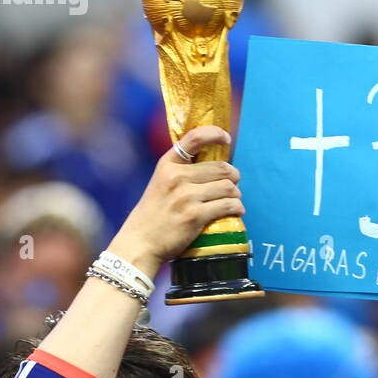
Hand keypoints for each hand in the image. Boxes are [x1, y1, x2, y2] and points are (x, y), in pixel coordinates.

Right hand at [108, 125, 244, 277]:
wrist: (140, 243)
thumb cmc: (154, 214)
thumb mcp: (161, 183)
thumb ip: (182, 172)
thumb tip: (216, 166)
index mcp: (167, 165)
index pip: (194, 138)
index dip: (215, 134)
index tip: (226, 139)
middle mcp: (177, 177)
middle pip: (222, 168)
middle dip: (233, 177)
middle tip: (232, 186)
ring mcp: (186, 196)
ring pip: (228, 187)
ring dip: (236, 195)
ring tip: (232, 201)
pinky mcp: (195, 215)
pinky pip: (229, 205)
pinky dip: (237, 208)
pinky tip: (236, 211)